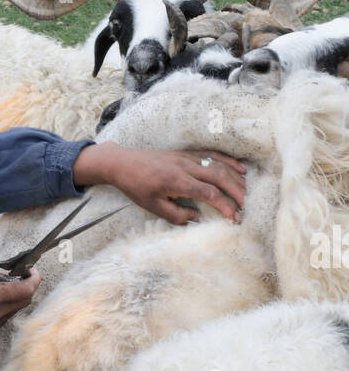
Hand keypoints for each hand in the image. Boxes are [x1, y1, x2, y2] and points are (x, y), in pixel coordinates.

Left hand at [73, 141, 246, 224]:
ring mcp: (187, 157)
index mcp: (176, 182)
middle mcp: (185, 167)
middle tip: (247, 206)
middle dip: (236, 192)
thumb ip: (176, 215)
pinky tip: (240, 167)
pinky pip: (212, 154)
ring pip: (218, 165)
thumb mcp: (152, 207)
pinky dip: (228, 160)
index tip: (234, 217)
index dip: (224, 205)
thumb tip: (197, 218)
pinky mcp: (187, 153)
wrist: (123, 163)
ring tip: (247, 191)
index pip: (208, 193)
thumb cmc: (136, 187)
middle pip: (219, 177)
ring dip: (235, 177)